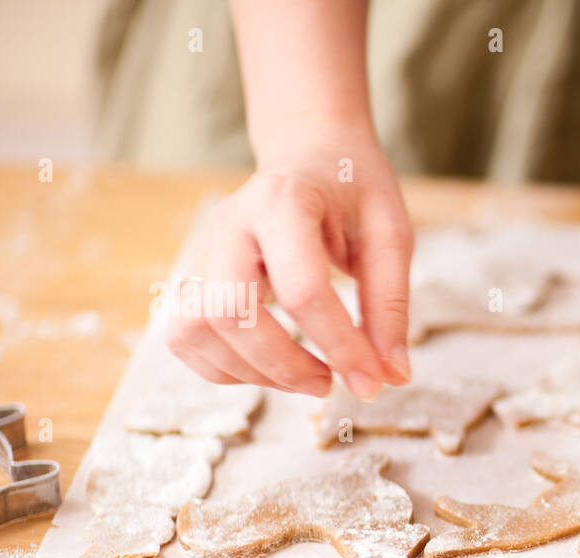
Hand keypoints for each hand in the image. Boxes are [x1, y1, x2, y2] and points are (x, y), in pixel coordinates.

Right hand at [166, 131, 412, 398]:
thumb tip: (392, 376)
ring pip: (195, 330)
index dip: (339, 346)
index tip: (371, 383)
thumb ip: (390, 304)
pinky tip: (273, 368)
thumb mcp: (391, 234)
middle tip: (330, 383)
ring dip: (251, 373)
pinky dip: (225, 368)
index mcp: (284, 202)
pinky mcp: (194, 274)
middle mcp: (230, 223)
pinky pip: (186, 337)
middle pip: (228, 312)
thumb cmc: (353, 190)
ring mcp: (203, 248)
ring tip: (305, 377)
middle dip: (283, 365)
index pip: (302, 289)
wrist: (310, 152)